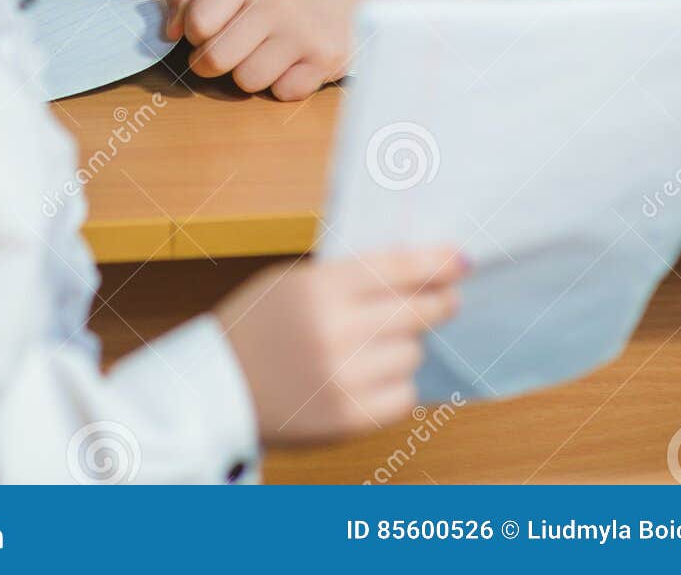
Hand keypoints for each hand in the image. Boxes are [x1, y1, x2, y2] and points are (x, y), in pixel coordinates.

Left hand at [165, 0, 355, 98]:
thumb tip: (168, 29)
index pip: (197, 20)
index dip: (194, 34)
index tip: (207, 30)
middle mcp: (277, 2)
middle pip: (214, 60)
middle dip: (213, 62)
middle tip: (231, 49)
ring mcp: (304, 34)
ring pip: (246, 82)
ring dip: (250, 73)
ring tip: (268, 51)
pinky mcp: (327, 62)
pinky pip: (282, 93)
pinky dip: (283, 84)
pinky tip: (296, 61)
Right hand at [216, 247, 466, 443]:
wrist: (218, 388)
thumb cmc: (257, 326)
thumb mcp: (294, 281)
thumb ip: (350, 276)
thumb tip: (417, 271)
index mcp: (319, 289)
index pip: (397, 268)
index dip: (436, 262)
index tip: (462, 260)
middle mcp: (336, 333)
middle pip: (417, 312)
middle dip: (437, 303)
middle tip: (445, 299)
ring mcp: (344, 380)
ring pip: (412, 354)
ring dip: (403, 346)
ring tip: (372, 345)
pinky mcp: (349, 420)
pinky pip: (403, 396)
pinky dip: (394, 384)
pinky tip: (369, 376)